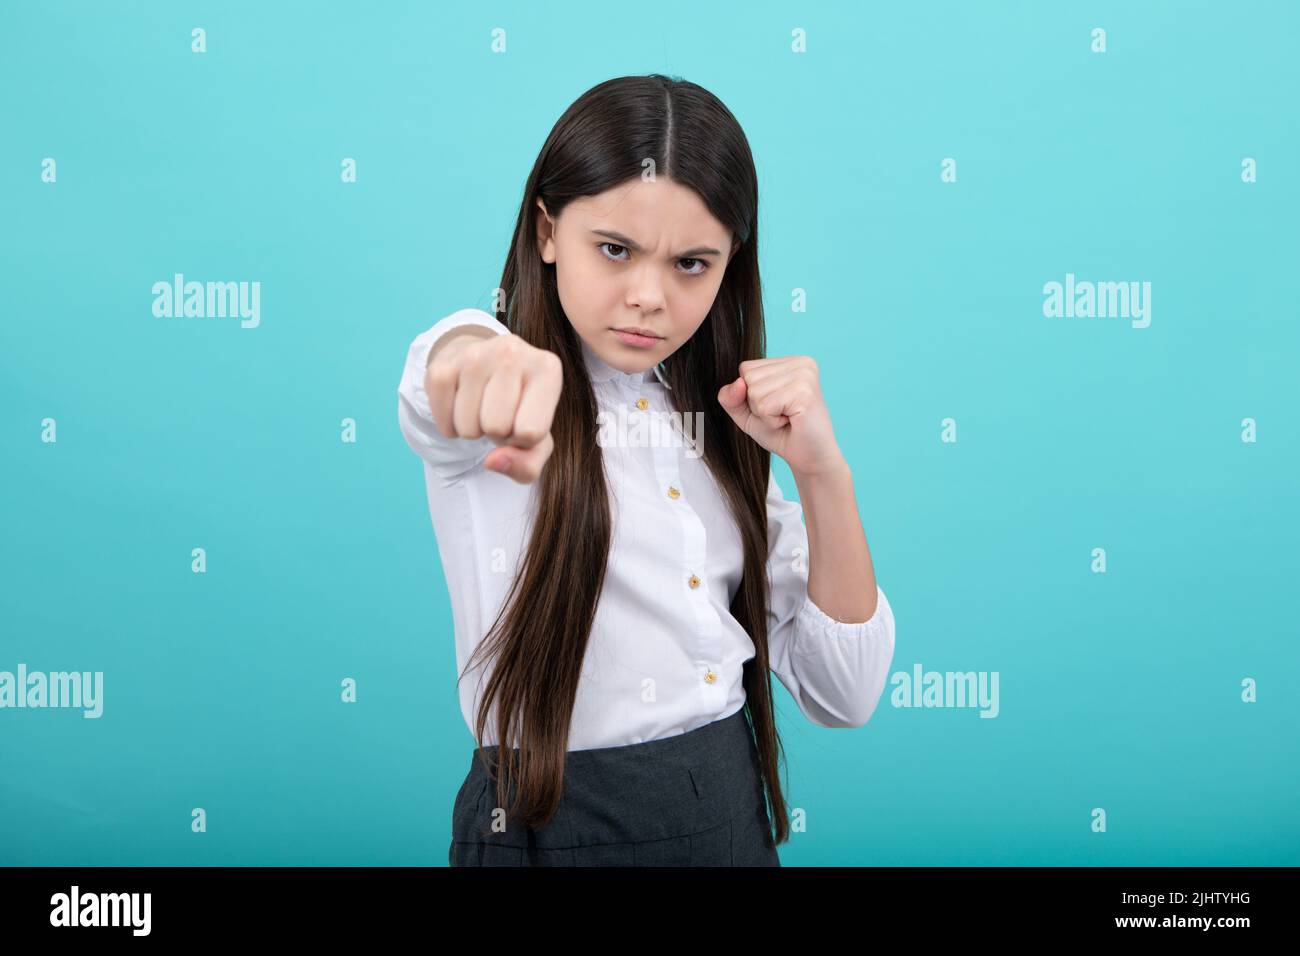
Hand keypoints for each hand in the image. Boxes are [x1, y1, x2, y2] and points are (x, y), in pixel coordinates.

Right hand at [424, 332, 561, 482]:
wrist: (485, 367)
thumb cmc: (518, 408)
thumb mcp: (537, 439)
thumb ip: (528, 464)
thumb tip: (492, 462)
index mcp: (547, 368)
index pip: (531, 432)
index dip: (522, 439)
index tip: (522, 420)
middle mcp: (512, 352)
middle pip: (496, 427)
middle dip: (496, 432)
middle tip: (499, 413)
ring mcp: (474, 354)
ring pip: (468, 427)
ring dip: (473, 430)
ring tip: (482, 408)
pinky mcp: (442, 366)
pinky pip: (443, 422)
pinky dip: (451, 426)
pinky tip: (462, 406)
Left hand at [716, 356, 846, 477]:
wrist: (810, 459)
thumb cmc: (782, 434)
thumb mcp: (747, 413)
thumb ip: (731, 397)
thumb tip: (738, 383)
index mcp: (790, 361)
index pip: (746, 369)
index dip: (750, 395)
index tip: (776, 406)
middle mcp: (800, 362)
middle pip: (748, 378)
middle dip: (757, 405)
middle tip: (782, 415)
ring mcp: (804, 375)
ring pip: (754, 392)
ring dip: (765, 415)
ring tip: (787, 419)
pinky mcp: (804, 393)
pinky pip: (765, 406)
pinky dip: (771, 422)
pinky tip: (791, 422)